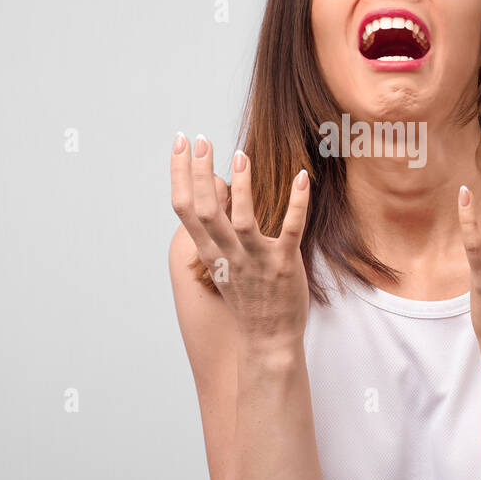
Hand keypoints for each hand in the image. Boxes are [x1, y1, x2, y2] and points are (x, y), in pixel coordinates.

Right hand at [170, 133, 311, 348]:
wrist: (268, 341)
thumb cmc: (247, 299)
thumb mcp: (221, 265)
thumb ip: (215, 233)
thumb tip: (212, 192)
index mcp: (210, 253)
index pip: (185, 209)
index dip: (179, 174)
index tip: (179, 143)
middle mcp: (228, 255)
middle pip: (206, 209)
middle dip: (199, 172)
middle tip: (200, 138)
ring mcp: (257, 261)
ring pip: (243, 220)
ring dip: (242, 186)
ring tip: (241, 154)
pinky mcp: (285, 265)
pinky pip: (291, 229)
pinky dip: (297, 204)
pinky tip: (302, 178)